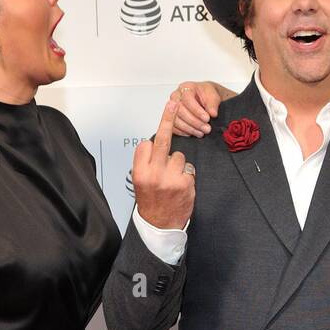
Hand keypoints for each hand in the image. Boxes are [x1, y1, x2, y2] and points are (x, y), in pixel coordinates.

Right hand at [132, 99, 196, 228]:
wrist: (160, 226)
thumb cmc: (151, 202)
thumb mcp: (140, 182)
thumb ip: (146, 163)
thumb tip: (155, 144)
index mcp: (140, 172)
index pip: (147, 145)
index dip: (152, 146)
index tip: (158, 129)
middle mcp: (153, 174)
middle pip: (162, 140)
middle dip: (168, 119)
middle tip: (174, 103)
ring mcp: (170, 178)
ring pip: (179, 156)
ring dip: (178, 165)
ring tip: (172, 181)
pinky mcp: (185, 184)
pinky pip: (189, 169)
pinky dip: (186, 176)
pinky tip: (181, 187)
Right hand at [170, 81, 230, 136]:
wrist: (205, 99)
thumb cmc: (207, 95)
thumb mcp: (213, 96)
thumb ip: (213, 104)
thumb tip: (212, 113)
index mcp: (185, 88)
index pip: (187, 99)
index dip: (197, 110)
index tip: (207, 118)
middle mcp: (176, 97)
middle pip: (180, 110)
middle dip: (194, 121)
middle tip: (206, 128)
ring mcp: (172, 108)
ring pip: (176, 120)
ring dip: (190, 128)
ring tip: (202, 132)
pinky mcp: (171, 118)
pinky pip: (174, 127)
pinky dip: (184, 132)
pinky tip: (194, 133)